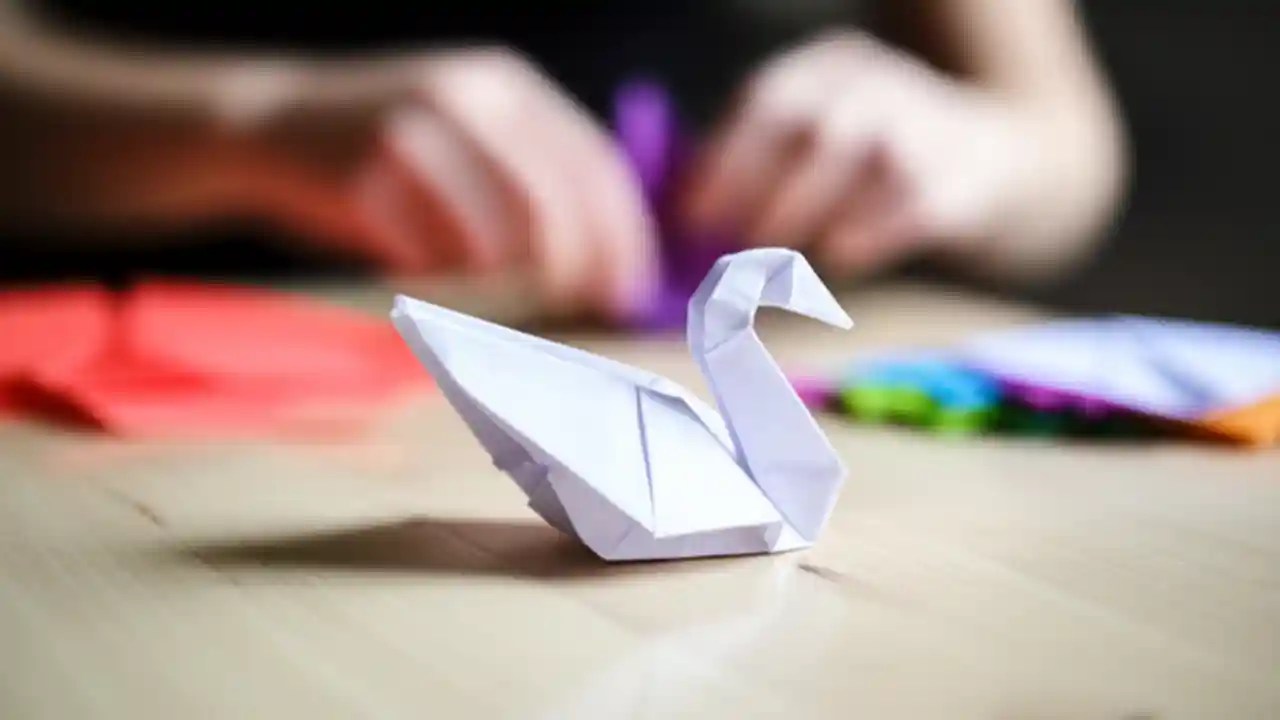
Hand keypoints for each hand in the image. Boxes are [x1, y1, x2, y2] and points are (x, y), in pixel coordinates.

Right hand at [222, 49, 655, 317]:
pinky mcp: (361, 180)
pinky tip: (421, 265)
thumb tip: (613, 257)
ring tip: (486, 282)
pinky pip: (427, 257)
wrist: (271, 122)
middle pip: (553, 206)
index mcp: (503, 86)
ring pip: (492, 241)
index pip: (592, 164)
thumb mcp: (473, 127)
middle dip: (578, 269)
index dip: (623, 232)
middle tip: (585, 306)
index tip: (634, 284)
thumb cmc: (391, 147)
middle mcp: (464, 100)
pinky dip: (438, 276)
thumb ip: (537, 173)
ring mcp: (410, 137)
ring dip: (502, 279)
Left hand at [684, 32, 1042, 275]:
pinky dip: (876, 229)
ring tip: (773, 263)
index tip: (691, 217)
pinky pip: (922, 201)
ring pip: (871, 157)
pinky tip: (840, 258)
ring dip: (813, 210)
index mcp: (832, 67)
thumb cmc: (879, 167)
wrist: (1009, 159)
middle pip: (816, 124)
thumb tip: (680, 226)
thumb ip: (755, 173)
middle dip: (763, 188)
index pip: (769, 97)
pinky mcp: (971, 179)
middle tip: (728, 247)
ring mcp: (931, 124)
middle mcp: (881, 83)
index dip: (725, 158)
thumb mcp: (820, 144)